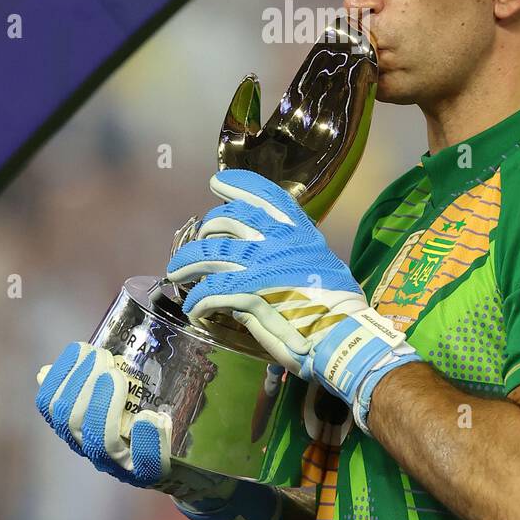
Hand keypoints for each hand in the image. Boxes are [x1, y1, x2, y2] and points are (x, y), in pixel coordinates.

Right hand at [35, 341, 281, 519]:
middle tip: (105, 359)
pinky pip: (144, 465)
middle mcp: (96, 448)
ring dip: (105, 406)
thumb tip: (85, 344)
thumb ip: (113, 368)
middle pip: (70, 423)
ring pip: (99, 444)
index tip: (84, 347)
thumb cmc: (162, 413)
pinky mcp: (155, 476)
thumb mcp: (136, 387)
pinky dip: (146, 440)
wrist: (201, 462)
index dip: (59, 376)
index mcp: (83, 423)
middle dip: (83, 385)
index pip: (50, 405)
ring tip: (119, 378)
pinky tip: (154, 419)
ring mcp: (123, 465)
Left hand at [165, 170, 420, 432]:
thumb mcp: (319, 265)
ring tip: (176, 272)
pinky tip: (194, 310)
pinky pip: (212, 292)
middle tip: (197, 245)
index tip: (217, 183)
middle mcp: (278, 241)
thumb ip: (288, 257)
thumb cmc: (335, 308)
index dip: (238, 185)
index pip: (265, 195)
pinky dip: (198, 301)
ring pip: (210, 254)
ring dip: (187, 263)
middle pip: (226, 220)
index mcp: (298, 232)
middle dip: (204, 231)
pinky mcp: (250, 294)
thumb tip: (250, 268)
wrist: (343, 336)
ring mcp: (262, 265)